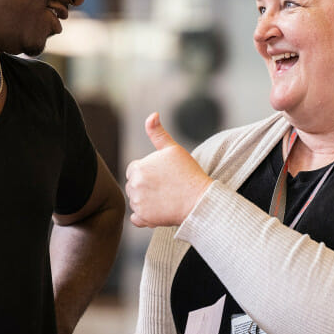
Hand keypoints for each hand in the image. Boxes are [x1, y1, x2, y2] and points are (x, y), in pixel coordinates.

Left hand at [125, 112, 212, 227]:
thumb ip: (158, 132)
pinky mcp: (144, 219)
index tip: (162, 175)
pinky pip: (136, 218)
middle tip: (165, 186)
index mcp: (138, 168)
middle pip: (133, 185)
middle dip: (145, 186)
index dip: (148, 171)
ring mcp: (138, 204)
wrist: (200, 200)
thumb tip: (152, 114)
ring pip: (135, 201)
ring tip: (165, 197)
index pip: (134, 169)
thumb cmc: (188, 173)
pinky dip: (144, 216)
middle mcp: (134, 186)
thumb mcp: (173, 149)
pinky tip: (158, 210)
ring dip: (145, 200)